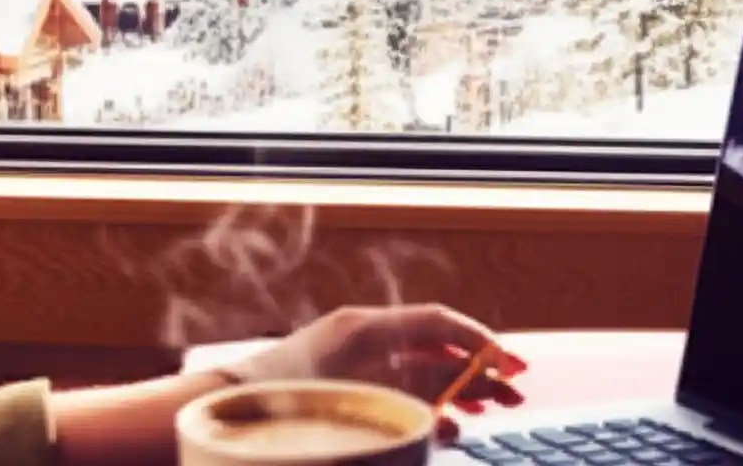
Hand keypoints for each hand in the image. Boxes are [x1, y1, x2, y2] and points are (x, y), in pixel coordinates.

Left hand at [224, 304, 527, 440]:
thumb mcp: (360, 407)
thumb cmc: (283, 408)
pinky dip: (425, 395)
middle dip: (477, 368)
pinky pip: (395, 380)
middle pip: (432, 345)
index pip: (436, 323)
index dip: (479, 341)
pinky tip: (446, 418)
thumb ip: (411, 409)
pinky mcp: (341, 376)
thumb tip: (456, 418)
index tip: (511, 362)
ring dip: (456, 384)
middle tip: (516, 393)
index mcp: (364, 329)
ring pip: (416, 365)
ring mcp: (350, 354)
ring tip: (491, 407)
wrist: (227, 414)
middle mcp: (360, 334)